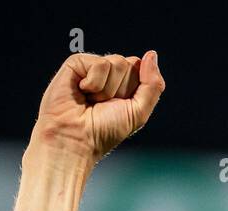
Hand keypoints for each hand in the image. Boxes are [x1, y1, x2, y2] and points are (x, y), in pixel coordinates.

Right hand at [30, 51, 165, 167]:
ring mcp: (93, 67)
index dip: (136, 90)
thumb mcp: (138, 112)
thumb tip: (151, 54)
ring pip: (118, 62)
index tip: (121, 106)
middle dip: (122, 89)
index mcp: (126, 85)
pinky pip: (100, 63)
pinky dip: (94, 82)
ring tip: (92, 100)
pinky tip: (81, 91)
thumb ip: (152, 84)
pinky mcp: (76, 63)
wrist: (75, 139)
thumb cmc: (104, 131)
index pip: (143, 70)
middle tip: (104, 105)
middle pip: (131, 64)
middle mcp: (110, 74)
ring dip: (108, 89)